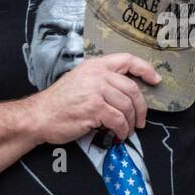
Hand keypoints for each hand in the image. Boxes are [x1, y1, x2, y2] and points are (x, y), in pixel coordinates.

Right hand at [29, 53, 159, 144]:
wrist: (39, 116)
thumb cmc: (59, 102)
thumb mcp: (80, 80)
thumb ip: (101, 81)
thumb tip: (126, 93)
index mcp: (95, 65)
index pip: (127, 60)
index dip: (145, 69)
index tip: (156, 80)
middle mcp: (97, 74)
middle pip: (132, 89)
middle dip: (141, 108)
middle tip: (141, 120)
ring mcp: (96, 90)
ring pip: (127, 106)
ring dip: (131, 122)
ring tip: (127, 130)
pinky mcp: (94, 108)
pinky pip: (119, 120)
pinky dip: (122, 130)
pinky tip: (118, 134)